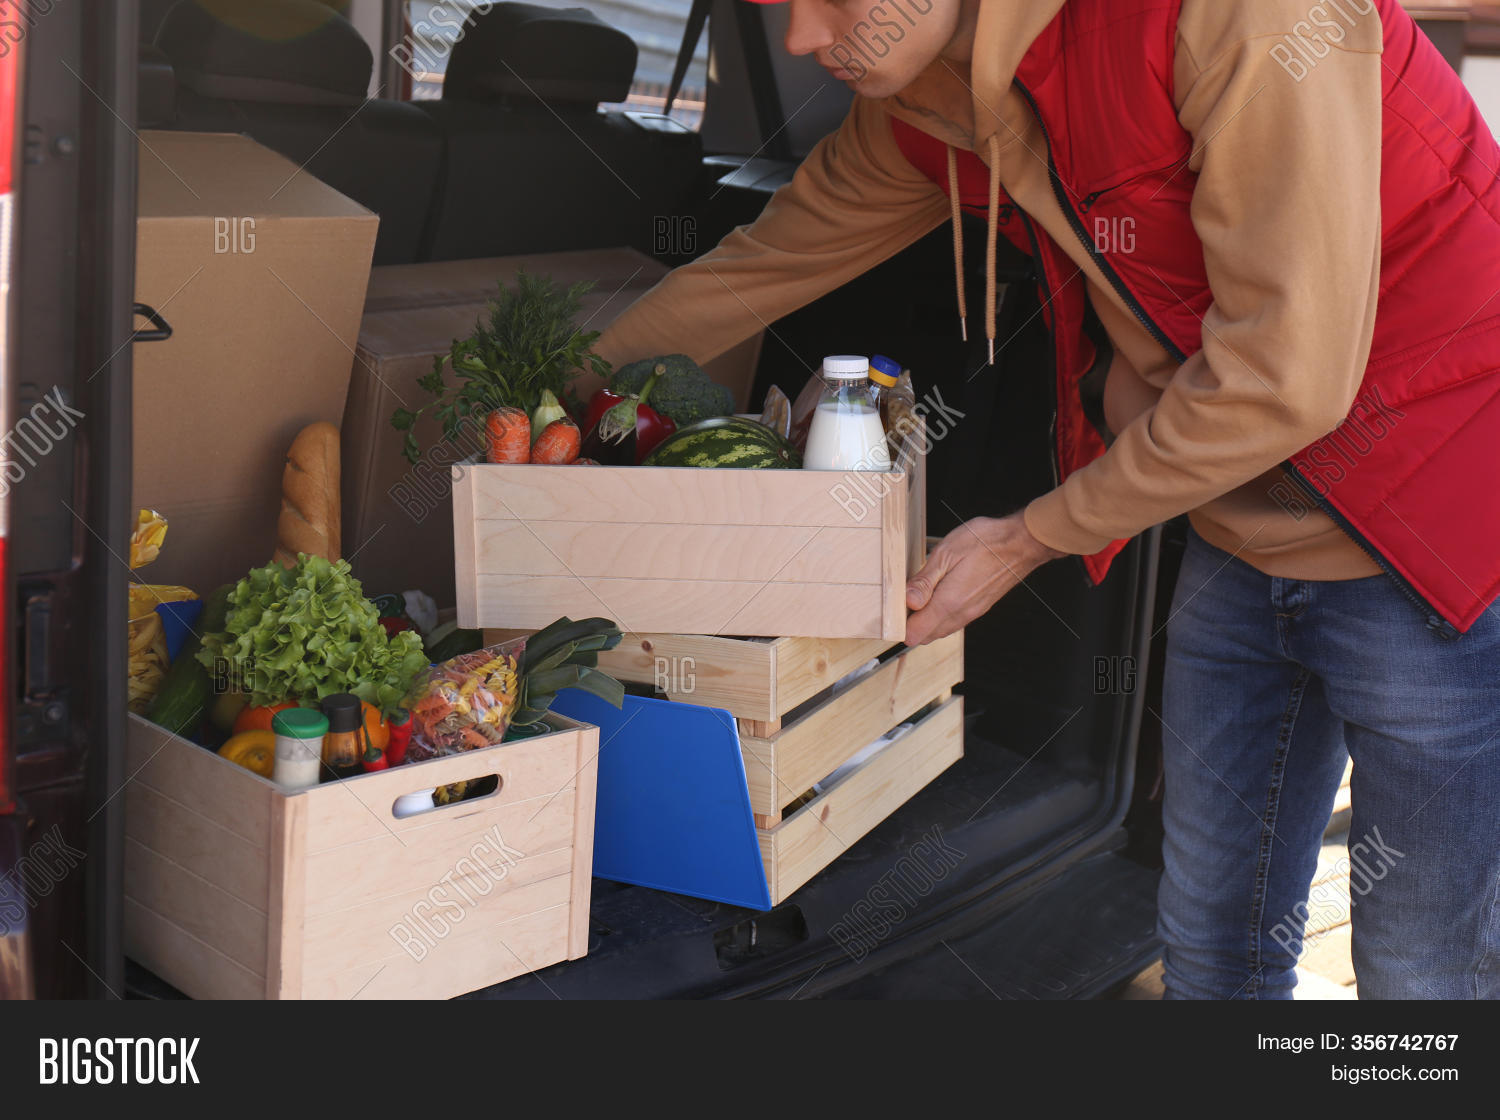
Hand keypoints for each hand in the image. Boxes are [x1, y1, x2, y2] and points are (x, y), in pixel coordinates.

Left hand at [904, 514, 1065, 644]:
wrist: (1022, 543)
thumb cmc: (985, 542)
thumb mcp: (946, 553)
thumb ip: (925, 582)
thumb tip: (908, 603)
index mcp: (949, 603)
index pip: (916, 634)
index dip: (901, 625)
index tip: (894, 609)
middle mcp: (961, 614)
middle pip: (927, 636)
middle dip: (912, 624)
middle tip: (904, 599)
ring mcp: (973, 613)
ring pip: (942, 630)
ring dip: (927, 620)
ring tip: (920, 595)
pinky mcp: (980, 608)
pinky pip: (955, 621)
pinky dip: (942, 616)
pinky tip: (939, 595)